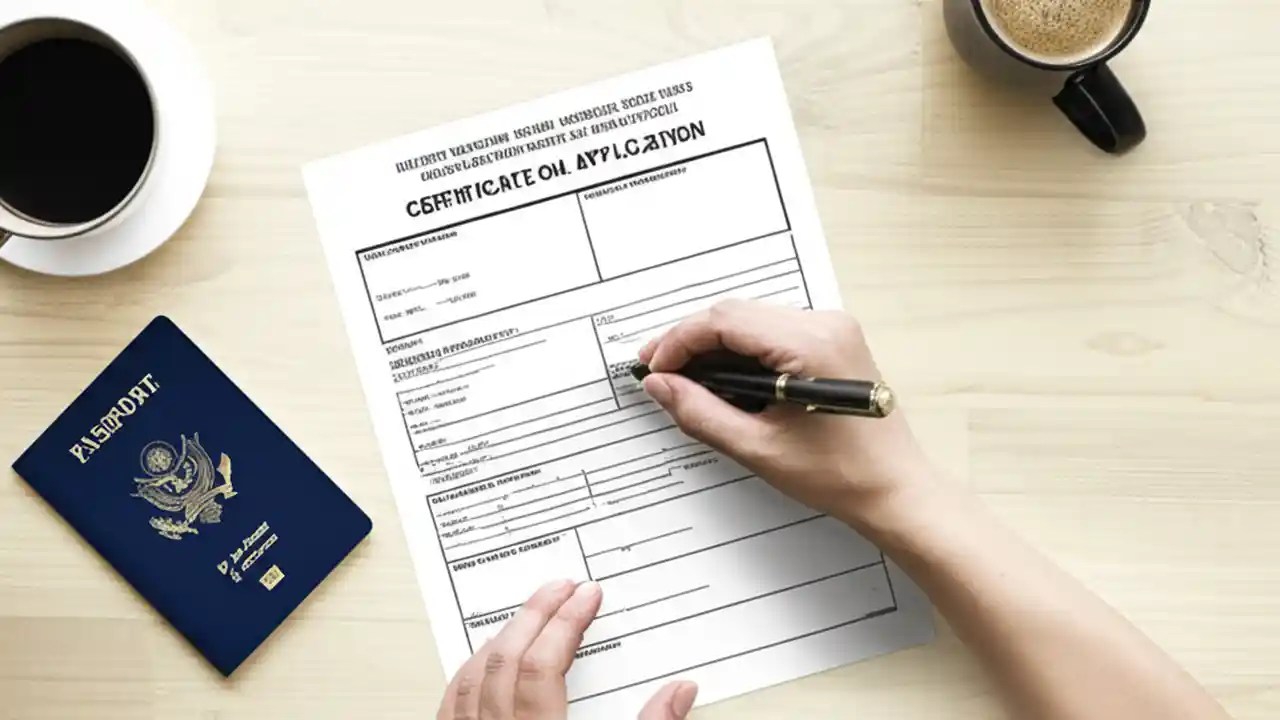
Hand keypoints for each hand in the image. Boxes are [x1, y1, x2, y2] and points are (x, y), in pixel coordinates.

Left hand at [437, 580, 697, 719]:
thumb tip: (681, 690)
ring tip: (526, 616)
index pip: (544, 665)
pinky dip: (469, 673)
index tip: (588, 595)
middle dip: (534, 615)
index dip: (566, 623)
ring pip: (473, 677)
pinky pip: (450, 705)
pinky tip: (482, 664)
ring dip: (501, 639)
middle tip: (561, 588)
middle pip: (505, 660)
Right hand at [638, 300, 937, 530]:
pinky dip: (742, 350)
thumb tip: (661, 386)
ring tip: (687, 381)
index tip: (654, 367)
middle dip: (692, 341)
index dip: (679, 341)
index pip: (724, 321)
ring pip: (752, 319)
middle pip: (736, 314)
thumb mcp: (758, 448)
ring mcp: (833, 329)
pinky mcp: (834, 340)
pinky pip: (773, 330)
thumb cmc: (842, 474)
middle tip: (660, 373)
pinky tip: (724, 379)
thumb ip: (701, 412)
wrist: (894, 488)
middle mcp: (826, 325)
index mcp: (811, 345)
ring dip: (715, 345)